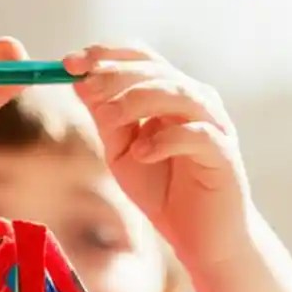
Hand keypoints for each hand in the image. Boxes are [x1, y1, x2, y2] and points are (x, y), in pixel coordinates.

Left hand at [65, 45, 254, 266]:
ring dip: (139, 100)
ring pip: (179, 93)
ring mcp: (213, 125)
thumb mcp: (122, 152)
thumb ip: (106, 119)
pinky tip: (142, 154)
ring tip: (109, 120)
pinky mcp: (224, 154)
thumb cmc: (164, 192)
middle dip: (117, 74)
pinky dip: (165, 140)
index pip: (139, 58)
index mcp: (170, 94)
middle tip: (87, 84)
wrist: (201, 237)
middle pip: (157, 70)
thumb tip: (79, 81)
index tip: (67, 64)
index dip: (104, 54)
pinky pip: (196, 135)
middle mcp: (196, 101)